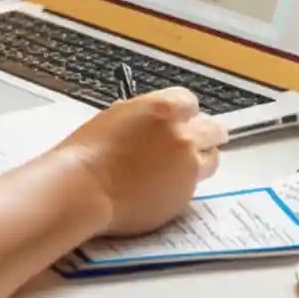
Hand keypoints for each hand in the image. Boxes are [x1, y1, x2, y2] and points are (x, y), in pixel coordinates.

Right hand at [54, 87, 225, 235]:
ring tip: (180, 166)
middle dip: (206, 134)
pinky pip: (193, 185)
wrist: (85, 189)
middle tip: (195, 141)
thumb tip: (151, 122)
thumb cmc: (88, 153)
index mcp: (164, 109)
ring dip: (200, 159)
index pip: (189, 102)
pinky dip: (182, 184)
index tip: (178, 119)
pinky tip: (160, 187)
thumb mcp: (116, 118)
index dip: (182, 112)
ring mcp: (188, 168)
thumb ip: (143, 116)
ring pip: (211, 159)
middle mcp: (183, 136)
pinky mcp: (185, 196)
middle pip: (213, 130)